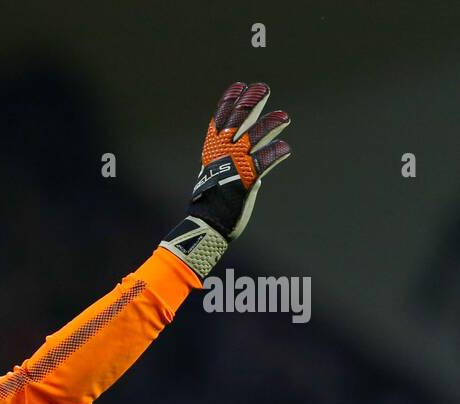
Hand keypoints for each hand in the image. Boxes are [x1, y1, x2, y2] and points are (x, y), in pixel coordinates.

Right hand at [161, 81, 291, 277]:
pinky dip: (276, 153)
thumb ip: (239, 169)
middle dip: (250, 103)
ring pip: (253, 137)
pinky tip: (285, 148)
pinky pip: (264, 161)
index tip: (239, 86)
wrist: (208, 227)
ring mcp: (233, 166)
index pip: (220, 120)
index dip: (229, 102)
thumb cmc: (214, 206)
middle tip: (262, 88)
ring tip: (284, 117)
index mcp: (213, 152)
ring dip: (269, 125)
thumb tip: (258, 169)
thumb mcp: (220, 181)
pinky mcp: (246, 180)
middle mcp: (222, 155)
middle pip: (237, 121)